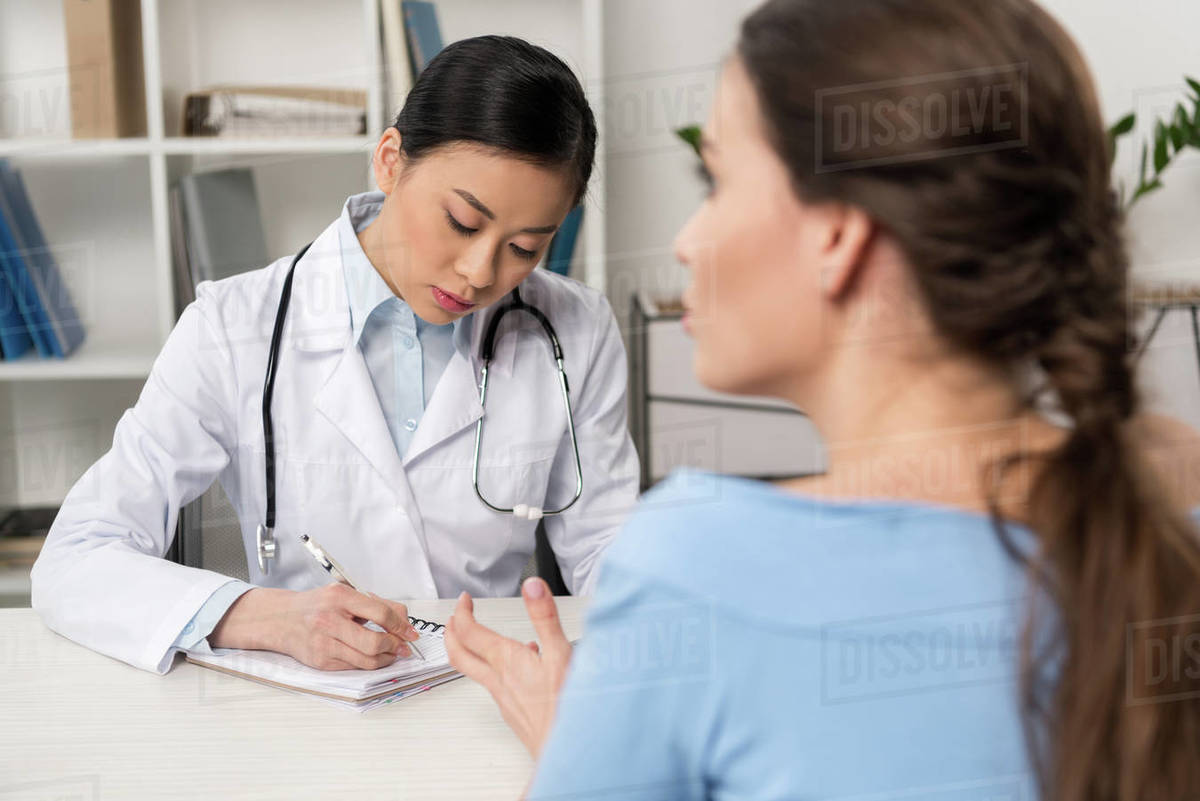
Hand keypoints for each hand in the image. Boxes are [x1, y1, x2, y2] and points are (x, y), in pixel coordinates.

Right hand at [209, 583, 422, 669]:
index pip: (380, 613)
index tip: (411, 632)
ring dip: (386, 659)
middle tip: (403, 646)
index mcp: (339, 597)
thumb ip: (375, 603)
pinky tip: (373, 658)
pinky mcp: (320, 662)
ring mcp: (323, 643)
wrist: (280, 619)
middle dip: (395, 646)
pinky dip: (369, 664)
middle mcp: (329, 620)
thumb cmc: (316, 605)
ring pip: (367, 660)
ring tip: (392, 654)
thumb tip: (404, 620)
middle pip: (374, 642)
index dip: (400, 625)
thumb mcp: (344, 593)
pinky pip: (354, 667)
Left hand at [444, 577, 572, 757]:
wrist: (565, 750)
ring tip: (477, 637)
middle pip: (460, 654)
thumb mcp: (560, 653)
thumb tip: (532, 587)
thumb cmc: (565, 708)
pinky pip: (495, 684)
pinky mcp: (511, 711)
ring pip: (475, 670)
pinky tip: (521, 667)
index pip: (470, 631)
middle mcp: (498, 680)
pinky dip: (497, 668)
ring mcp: (502, 698)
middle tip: (454, 617)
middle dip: (452, 632)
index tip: (464, 600)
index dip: (462, 612)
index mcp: (506, 661)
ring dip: (470, 650)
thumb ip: (544, 617)